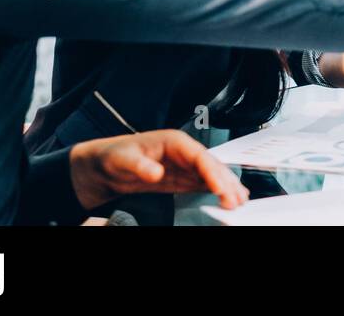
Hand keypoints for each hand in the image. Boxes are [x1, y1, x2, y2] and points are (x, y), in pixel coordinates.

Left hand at [68, 130, 248, 212]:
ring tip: (239, 201)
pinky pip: (203, 184)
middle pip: (211, 166)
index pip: (199, 156)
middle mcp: (183, 152)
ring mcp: (184, 165)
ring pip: (211, 175)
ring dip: (226, 187)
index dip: (212, 172)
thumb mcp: (122, 159)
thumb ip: (139, 165)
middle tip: (236, 200)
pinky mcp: (181, 178)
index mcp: (174, 142)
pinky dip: (217, 191)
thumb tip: (156, 172)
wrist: (104, 167)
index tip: (221, 187)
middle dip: (225, 182)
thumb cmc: (113, 156)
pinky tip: (227, 198)